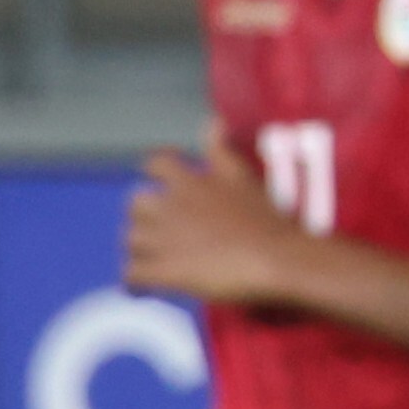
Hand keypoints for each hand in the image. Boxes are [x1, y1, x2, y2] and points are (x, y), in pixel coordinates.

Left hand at [123, 129, 303, 304]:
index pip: (153, 163)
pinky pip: (132, 275)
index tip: (157, 183)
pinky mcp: (165, 271)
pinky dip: (133, 282)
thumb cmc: (266, 219)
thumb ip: (220, 150)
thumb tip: (212, 120)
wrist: (277, 260)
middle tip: (160, 232)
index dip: (151, 173)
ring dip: (139, 249)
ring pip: (131, 240)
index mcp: (189, 181)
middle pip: (135, 205)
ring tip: (153, 260)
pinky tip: (142, 288)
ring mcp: (165, 239)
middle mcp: (170, 206)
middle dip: (144, 217)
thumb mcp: (242, 177)